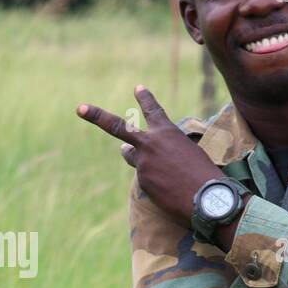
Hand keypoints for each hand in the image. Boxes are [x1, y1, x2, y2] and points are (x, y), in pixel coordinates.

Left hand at [77, 84, 225, 225]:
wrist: (207, 199)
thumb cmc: (205, 174)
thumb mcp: (188, 152)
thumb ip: (166, 149)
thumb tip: (145, 156)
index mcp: (167, 132)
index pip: (153, 110)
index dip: (145, 98)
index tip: (138, 88)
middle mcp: (150, 143)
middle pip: (117, 127)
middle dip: (96, 116)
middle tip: (80, 108)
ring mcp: (143, 162)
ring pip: (131, 156)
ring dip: (136, 157)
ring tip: (159, 168)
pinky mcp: (142, 180)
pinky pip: (145, 178)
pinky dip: (156, 183)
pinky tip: (171, 189)